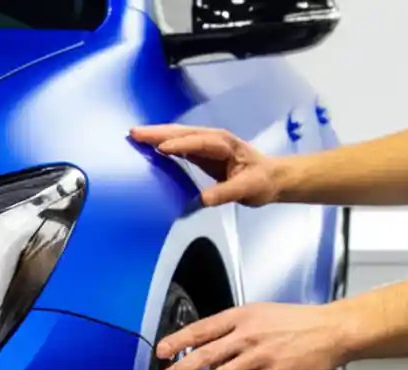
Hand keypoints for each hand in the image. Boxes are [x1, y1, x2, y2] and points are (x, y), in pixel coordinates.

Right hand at [130, 125, 290, 207]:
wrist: (271, 178)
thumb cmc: (261, 182)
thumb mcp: (248, 189)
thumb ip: (225, 193)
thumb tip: (202, 199)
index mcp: (226, 145)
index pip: (200, 142)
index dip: (181, 145)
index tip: (161, 149)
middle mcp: (214, 139)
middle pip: (184, 133)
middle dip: (160, 132)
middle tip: (136, 132)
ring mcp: (207, 143)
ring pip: (179, 135)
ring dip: (157, 134)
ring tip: (136, 134)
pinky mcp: (201, 151)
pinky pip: (179, 143)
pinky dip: (163, 142)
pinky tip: (149, 144)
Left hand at [154, 303, 352, 369]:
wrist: (333, 330)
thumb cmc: (298, 322)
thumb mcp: (261, 313)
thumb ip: (235, 327)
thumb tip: (207, 341)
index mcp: (241, 316)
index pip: (201, 329)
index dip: (177, 341)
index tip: (161, 351)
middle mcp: (247, 335)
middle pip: (203, 355)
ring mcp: (260, 356)